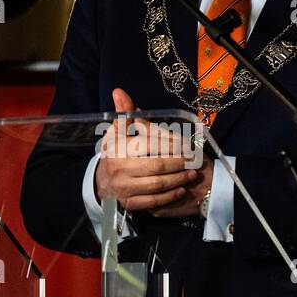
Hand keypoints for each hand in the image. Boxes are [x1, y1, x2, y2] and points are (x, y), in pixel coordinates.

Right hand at [94, 88, 209, 214]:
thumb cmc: (114, 153)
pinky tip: (181, 189)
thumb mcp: (117, 132)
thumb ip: (124, 114)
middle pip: (156, 166)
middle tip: (194, 161)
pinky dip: (169, 196)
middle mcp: (121, 169)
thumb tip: (119, 91)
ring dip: (178, 180)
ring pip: (157, 185)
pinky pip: (153, 202)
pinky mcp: (130, 204)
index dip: (171, 145)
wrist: (101, 183)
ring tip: (192, 174)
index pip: (150, 145)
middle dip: (178, 163)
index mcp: (119, 149)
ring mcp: (125, 189)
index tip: (188, 145)